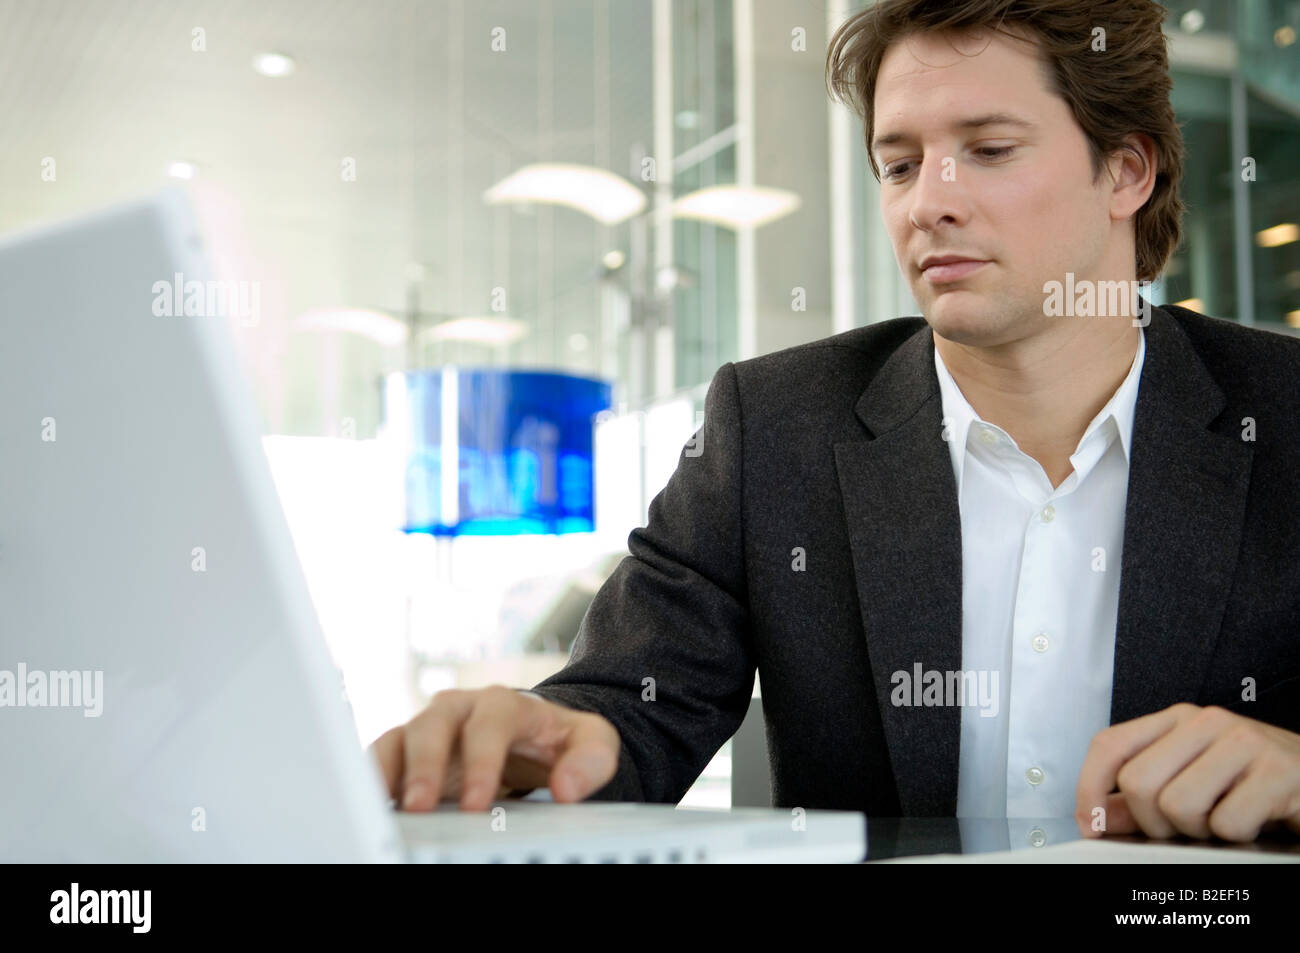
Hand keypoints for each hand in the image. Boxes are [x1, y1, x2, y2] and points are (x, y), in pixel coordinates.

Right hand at [368, 685, 621, 811]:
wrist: (531, 734)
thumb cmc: (557, 740)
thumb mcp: (591, 742)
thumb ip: (590, 760)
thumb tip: (568, 789)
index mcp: (504, 704)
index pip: (489, 724)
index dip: (481, 761)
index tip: (479, 803)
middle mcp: (459, 709)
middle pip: (434, 725)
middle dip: (425, 766)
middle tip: (421, 807)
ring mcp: (428, 727)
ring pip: (399, 739)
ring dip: (388, 773)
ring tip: (384, 809)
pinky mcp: (406, 751)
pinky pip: (380, 759)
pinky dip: (371, 780)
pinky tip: (369, 807)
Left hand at [1075, 703, 1299, 840]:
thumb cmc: (1252, 783)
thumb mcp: (1191, 783)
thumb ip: (1141, 798)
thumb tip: (1097, 818)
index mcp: (1177, 720)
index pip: (1110, 744)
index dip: (1089, 787)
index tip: (1090, 824)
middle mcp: (1206, 722)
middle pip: (1138, 782)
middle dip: (1154, 822)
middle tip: (1185, 829)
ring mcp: (1244, 742)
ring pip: (1178, 805)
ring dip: (1198, 831)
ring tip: (1223, 821)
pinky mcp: (1277, 772)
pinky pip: (1228, 823)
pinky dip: (1237, 837)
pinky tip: (1255, 822)